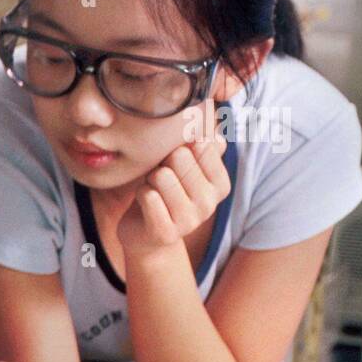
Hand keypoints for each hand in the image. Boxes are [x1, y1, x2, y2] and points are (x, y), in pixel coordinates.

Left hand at [116, 122, 229, 259]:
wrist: (147, 234)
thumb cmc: (166, 192)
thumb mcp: (187, 167)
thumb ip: (204, 146)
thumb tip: (215, 126)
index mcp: (221, 185)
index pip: (202, 145)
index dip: (179, 147)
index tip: (176, 162)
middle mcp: (210, 203)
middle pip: (179, 157)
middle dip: (162, 162)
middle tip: (161, 179)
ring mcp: (189, 220)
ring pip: (162, 175)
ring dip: (150, 179)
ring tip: (154, 190)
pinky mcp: (166, 232)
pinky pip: (147, 195)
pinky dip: (141, 193)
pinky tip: (146, 204)